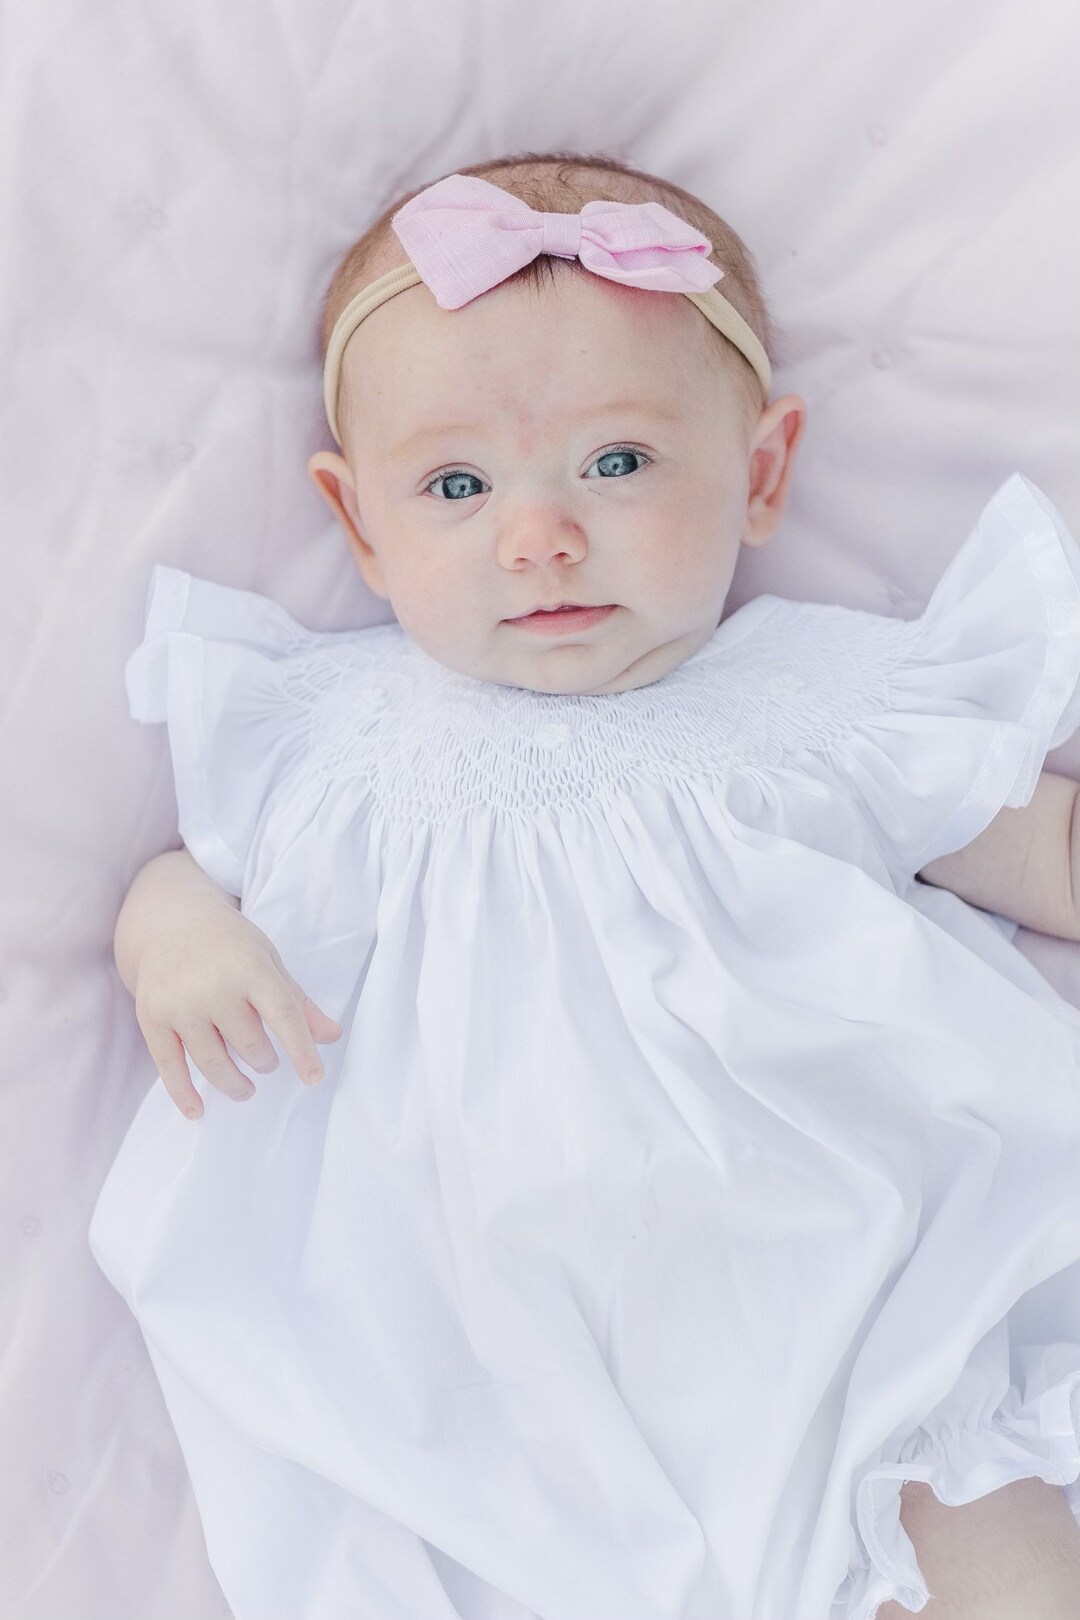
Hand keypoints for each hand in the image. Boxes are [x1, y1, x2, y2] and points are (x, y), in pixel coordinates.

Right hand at [132, 898, 341, 1119]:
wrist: (168, 922)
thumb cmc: (229, 946)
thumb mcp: (268, 961)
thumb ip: (298, 1002)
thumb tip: (332, 1036)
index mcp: (251, 967)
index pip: (284, 1016)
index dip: (302, 1051)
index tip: (314, 1078)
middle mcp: (213, 986)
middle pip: (250, 1046)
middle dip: (264, 1061)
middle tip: (266, 1061)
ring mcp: (179, 1003)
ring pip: (213, 1063)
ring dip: (234, 1084)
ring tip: (245, 1087)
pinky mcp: (152, 1018)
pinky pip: (170, 1067)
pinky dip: (184, 1094)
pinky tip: (198, 1111)